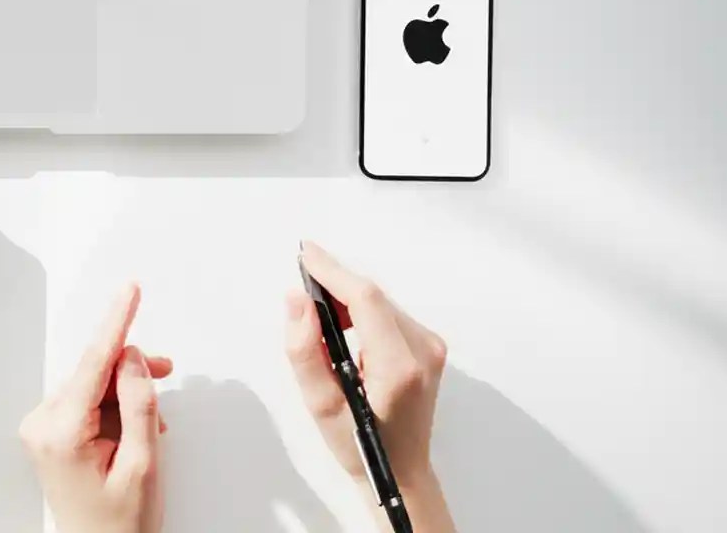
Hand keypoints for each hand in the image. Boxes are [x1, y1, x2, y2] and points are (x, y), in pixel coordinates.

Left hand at [19, 284, 171, 532]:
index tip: (129, 291)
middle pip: (96, 372)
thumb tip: (135, 359)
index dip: (117, 322)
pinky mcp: (51, 433)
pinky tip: (132, 430)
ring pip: (95, 385)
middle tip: (166, 375)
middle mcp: (43, 426)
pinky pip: (88, 401)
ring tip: (150, 425)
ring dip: (127, 395)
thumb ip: (140, 405)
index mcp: (61, 434)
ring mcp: (43, 429)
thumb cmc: (119, 525)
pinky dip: (115, 408)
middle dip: (133, 373)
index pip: (94, 363)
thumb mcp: (143, 464)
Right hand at [285, 242, 454, 531]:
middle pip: (373, 296)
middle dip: (334, 285)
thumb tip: (296, 300)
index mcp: (399, 366)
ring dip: (347, 300)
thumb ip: (304, 350)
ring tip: (318, 323)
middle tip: (301, 292)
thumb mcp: (320, 406)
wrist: (401, 472)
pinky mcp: (429, 346)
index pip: (366, 299)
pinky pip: (388, 313)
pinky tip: (342, 331)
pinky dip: (362, 313)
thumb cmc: (360, 447)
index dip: (333, 271)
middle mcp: (423, 350)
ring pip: (380, 302)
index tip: (304, 254)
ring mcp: (431, 346)